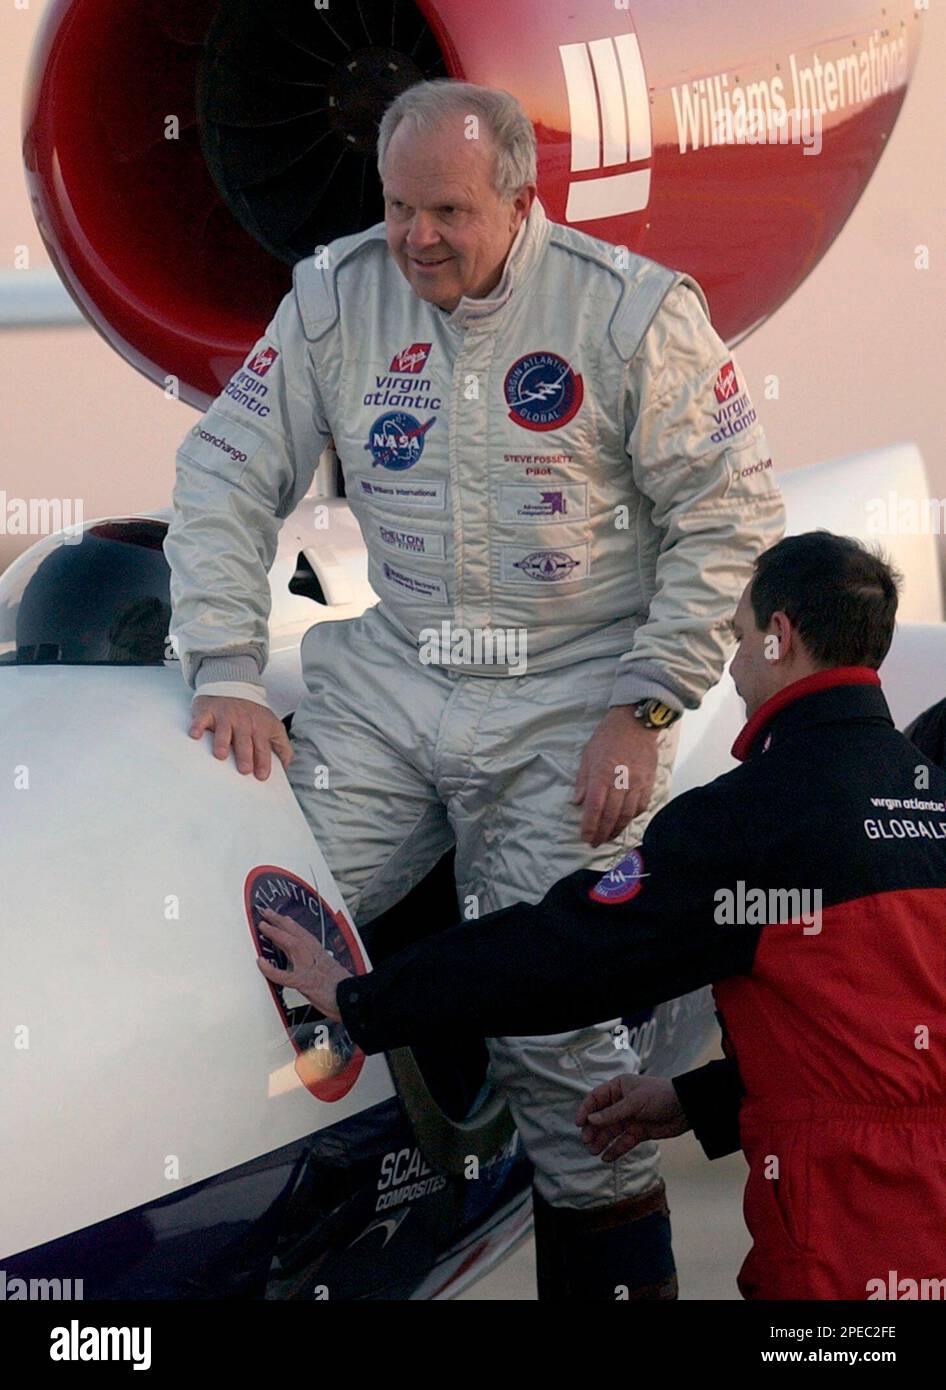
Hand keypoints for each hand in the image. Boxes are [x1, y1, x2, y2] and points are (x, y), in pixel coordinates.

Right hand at [190, 695, 292, 780]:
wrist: (233, 686)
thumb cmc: (252, 714)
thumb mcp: (272, 726)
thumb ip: (282, 746)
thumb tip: (287, 767)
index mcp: (260, 728)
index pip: (263, 747)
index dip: (263, 761)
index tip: (262, 776)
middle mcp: (244, 722)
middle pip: (245, 741)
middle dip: (245, 755)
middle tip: (244, 770)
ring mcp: (226, 715)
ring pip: (224, 730)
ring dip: (222, 742)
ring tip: (221, 755)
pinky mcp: (209, 711)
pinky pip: (202, 719)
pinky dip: (198, 726)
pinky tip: (195, 735)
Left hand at [254, 906, 351, 1020]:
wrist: (354, 999)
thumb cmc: (345, 992)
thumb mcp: (332, 974)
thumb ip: (321, 968)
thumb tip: (315, 968)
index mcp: (322, 956)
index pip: (305, 936)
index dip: (293, 926)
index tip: (283, 918)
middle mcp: (316, 958)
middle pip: (297, 935)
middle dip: (281, 923)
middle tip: (267, 913)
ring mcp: (310, 969)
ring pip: (292, 945)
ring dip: (277, 934)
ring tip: (264, 926)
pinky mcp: (305, 983)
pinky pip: (284, 975)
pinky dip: (271, 969)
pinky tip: (261, 963)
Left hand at [573, 706, 658, 845]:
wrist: (636, 723)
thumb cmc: (608, 737)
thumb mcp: (587, 755)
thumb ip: (582, 781)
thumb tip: (577, 802)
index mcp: (601, 774)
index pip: (594, 807)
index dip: (590, 826)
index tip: (586, 837)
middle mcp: (620, 781)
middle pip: (611, 815)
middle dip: (602, 833)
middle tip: (596, 843)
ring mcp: (637, 783)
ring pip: (627, 814)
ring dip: (617, 829)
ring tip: (609, 837)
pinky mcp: (649, 782)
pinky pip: (642, 805)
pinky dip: (632, 817)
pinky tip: (625, 821)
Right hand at [576, 1075, 689, 1161]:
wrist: (686, 1108)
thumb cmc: (659, 1096)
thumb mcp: (634, 1102)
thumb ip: (612, 1113)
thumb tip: (591, 1120)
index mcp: (619, 1088)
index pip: (596, 1098)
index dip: (586, 1110)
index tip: (579, 1124)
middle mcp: (622, 1102)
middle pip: (601, 1117)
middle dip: (593, 1129)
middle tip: (587, 1141)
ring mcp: (630, 1118)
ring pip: (611, 1131)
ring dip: (602, 1141)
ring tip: (593, 1152)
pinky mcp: (639, 1132)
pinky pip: (624, 1142)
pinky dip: (615, 1150)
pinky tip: (606, 1158)